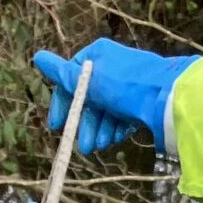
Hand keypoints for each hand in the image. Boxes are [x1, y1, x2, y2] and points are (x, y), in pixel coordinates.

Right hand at [34, 37, 199, 156]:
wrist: (165, 96)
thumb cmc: (123, 85)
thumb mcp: (87, 80)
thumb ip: (61, 73)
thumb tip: (37, 57)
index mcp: (97, 56)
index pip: (70, 80)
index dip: (62, 104)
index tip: (56, 126)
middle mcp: (112, 67)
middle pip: (89, 99)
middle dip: (85, 124)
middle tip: (85, 147)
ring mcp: (127, 84)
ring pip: (106, 110)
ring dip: (100, 129)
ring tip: (101, 145)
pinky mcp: (141, 100)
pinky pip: (122, 115)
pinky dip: (116, 128)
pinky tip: (116, 138)